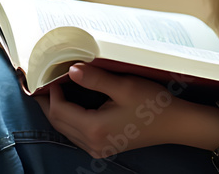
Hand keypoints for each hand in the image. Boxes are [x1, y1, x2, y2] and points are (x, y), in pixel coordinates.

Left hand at [35, 63, 218, 158]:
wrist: (174, 124)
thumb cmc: (152, 104)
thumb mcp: (124, 86)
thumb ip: (95, 78)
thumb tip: (71, 70)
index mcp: (95, 128)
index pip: (58, 111)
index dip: (50, 92)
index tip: (50, 74)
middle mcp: (93, 143)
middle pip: (57, 123)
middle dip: (48, 102)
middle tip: (44, 82)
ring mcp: (98, 148)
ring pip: (65, 130)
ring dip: (57, 111)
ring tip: (56, 90)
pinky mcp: (104, 148)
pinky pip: (76, 134)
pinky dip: (69, 119)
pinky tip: (72, 104)